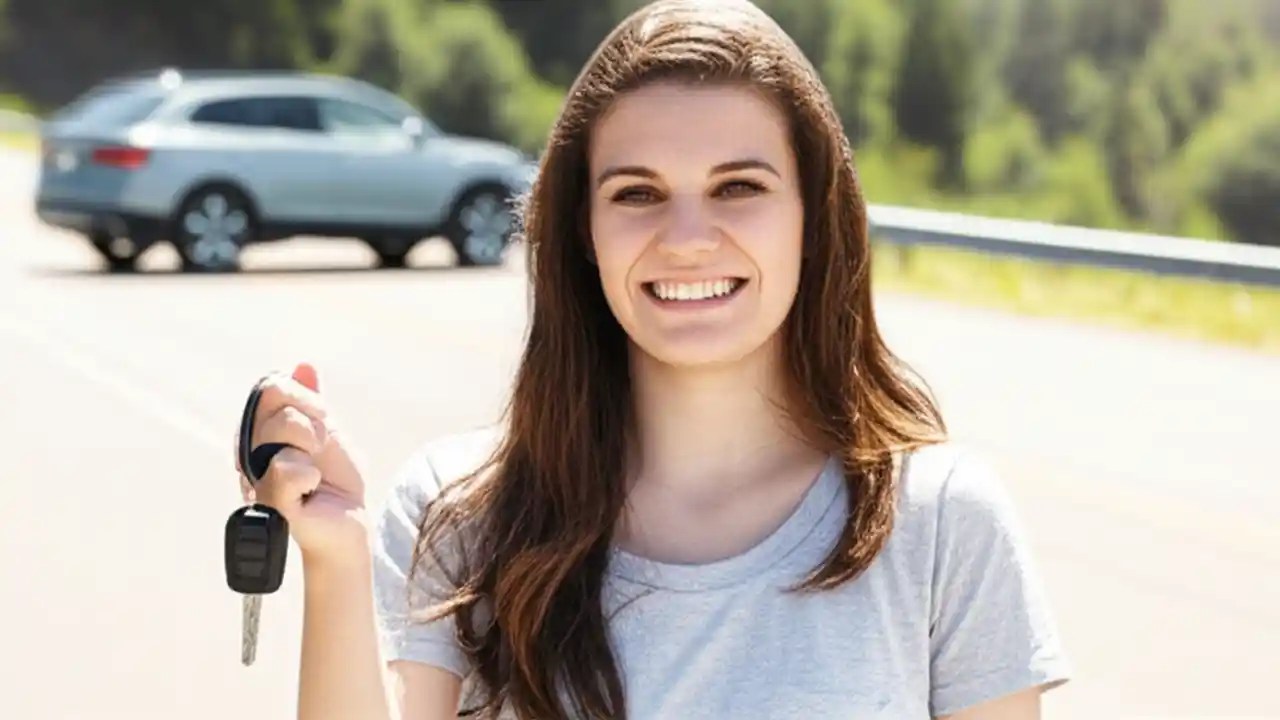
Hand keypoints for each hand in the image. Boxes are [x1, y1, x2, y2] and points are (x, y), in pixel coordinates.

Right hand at [234, 362, 369, 565]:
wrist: (349, 520)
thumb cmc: (335, 480)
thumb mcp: (328, 432)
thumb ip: (311, 401)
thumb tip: (303, 366)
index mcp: (263, 430)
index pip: (272, 388)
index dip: (303, 396)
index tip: (323, 416)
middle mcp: (250, 450)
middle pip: (277, 402)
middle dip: (313, 423)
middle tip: (320, 451)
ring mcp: (255, 474)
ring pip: (281, 429)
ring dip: (312, 449)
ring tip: (314, 473)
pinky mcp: (266, 501)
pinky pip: (287, 468)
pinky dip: (309, 476)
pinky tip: (310, 490)